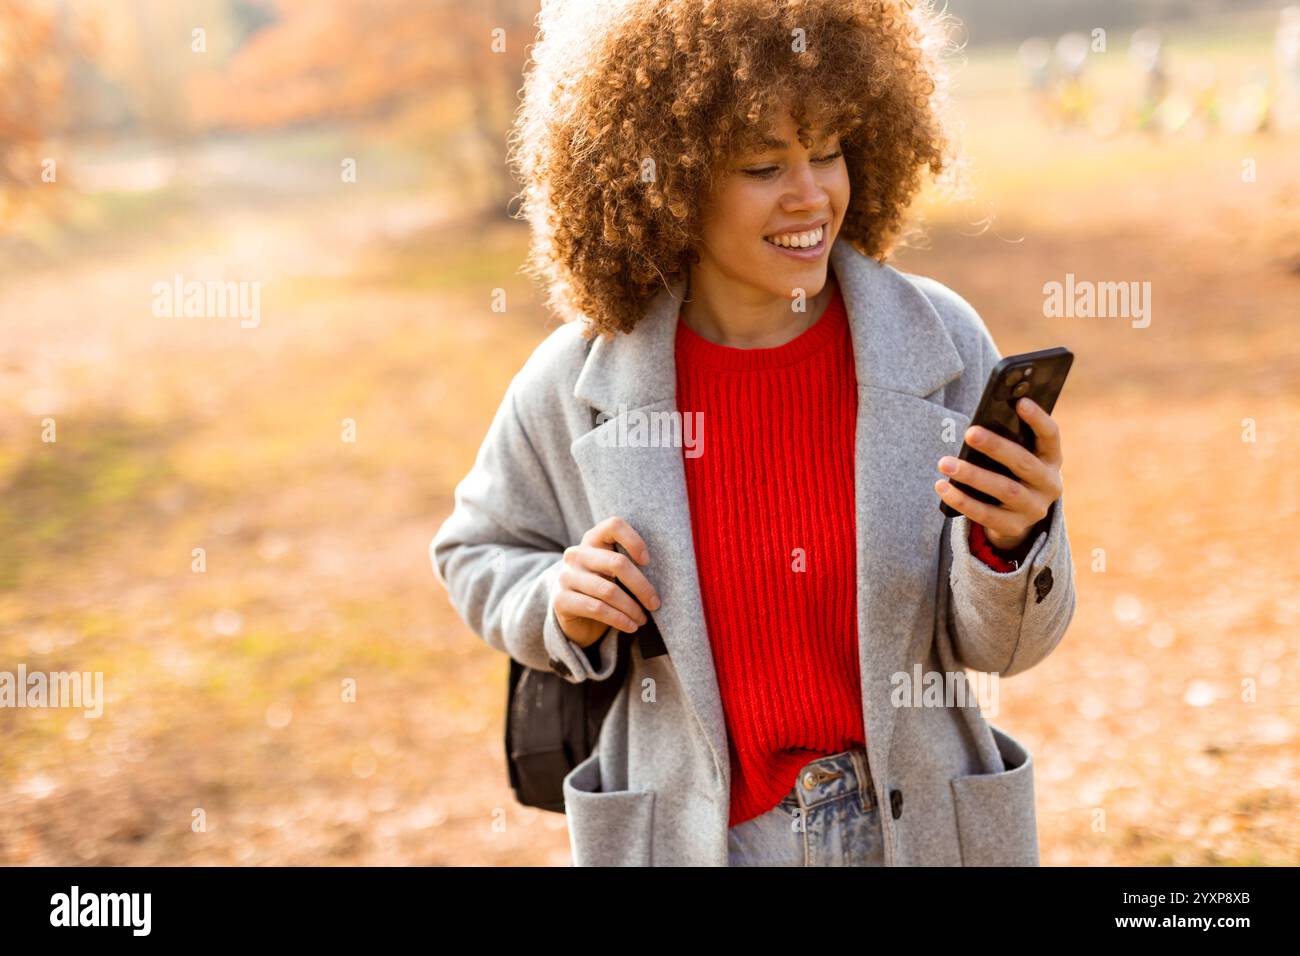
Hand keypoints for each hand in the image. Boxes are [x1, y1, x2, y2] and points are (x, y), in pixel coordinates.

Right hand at [552, 516, 661, 646]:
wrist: (573, 613)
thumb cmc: (604, 587)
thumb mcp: (615, 572)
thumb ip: (629, 565)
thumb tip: (665, 576)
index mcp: (592, 539)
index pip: (614, 525)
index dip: (634, 540)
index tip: (648, 561)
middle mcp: (576, 554)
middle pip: (617, 563)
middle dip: (641, 586)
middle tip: (655, 603)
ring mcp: (566, 577)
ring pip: (608, 590)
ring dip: (631, 608)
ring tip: (643, 619)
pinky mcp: (561, 600)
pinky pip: (597, 609)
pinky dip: (619, 620)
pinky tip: (631, 626)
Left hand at [934, 397, 1063, 550]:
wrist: (1018, 518)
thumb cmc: (1011, 474)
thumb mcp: (1018, 458)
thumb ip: (1008, 442)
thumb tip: (977, 426)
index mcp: (1051, 460)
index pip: (1050, 436)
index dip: (1038, 419)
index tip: (1020, 402)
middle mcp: (1049, 484)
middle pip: (1023, 463)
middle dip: (996, 446)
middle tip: (969, 432)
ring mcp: (1034, 508)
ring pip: (1004, 489)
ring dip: (972, 475)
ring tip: (945, 462)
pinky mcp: (1015, 527)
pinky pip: (986, 515)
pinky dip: (962, 500)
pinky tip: (943, 487)